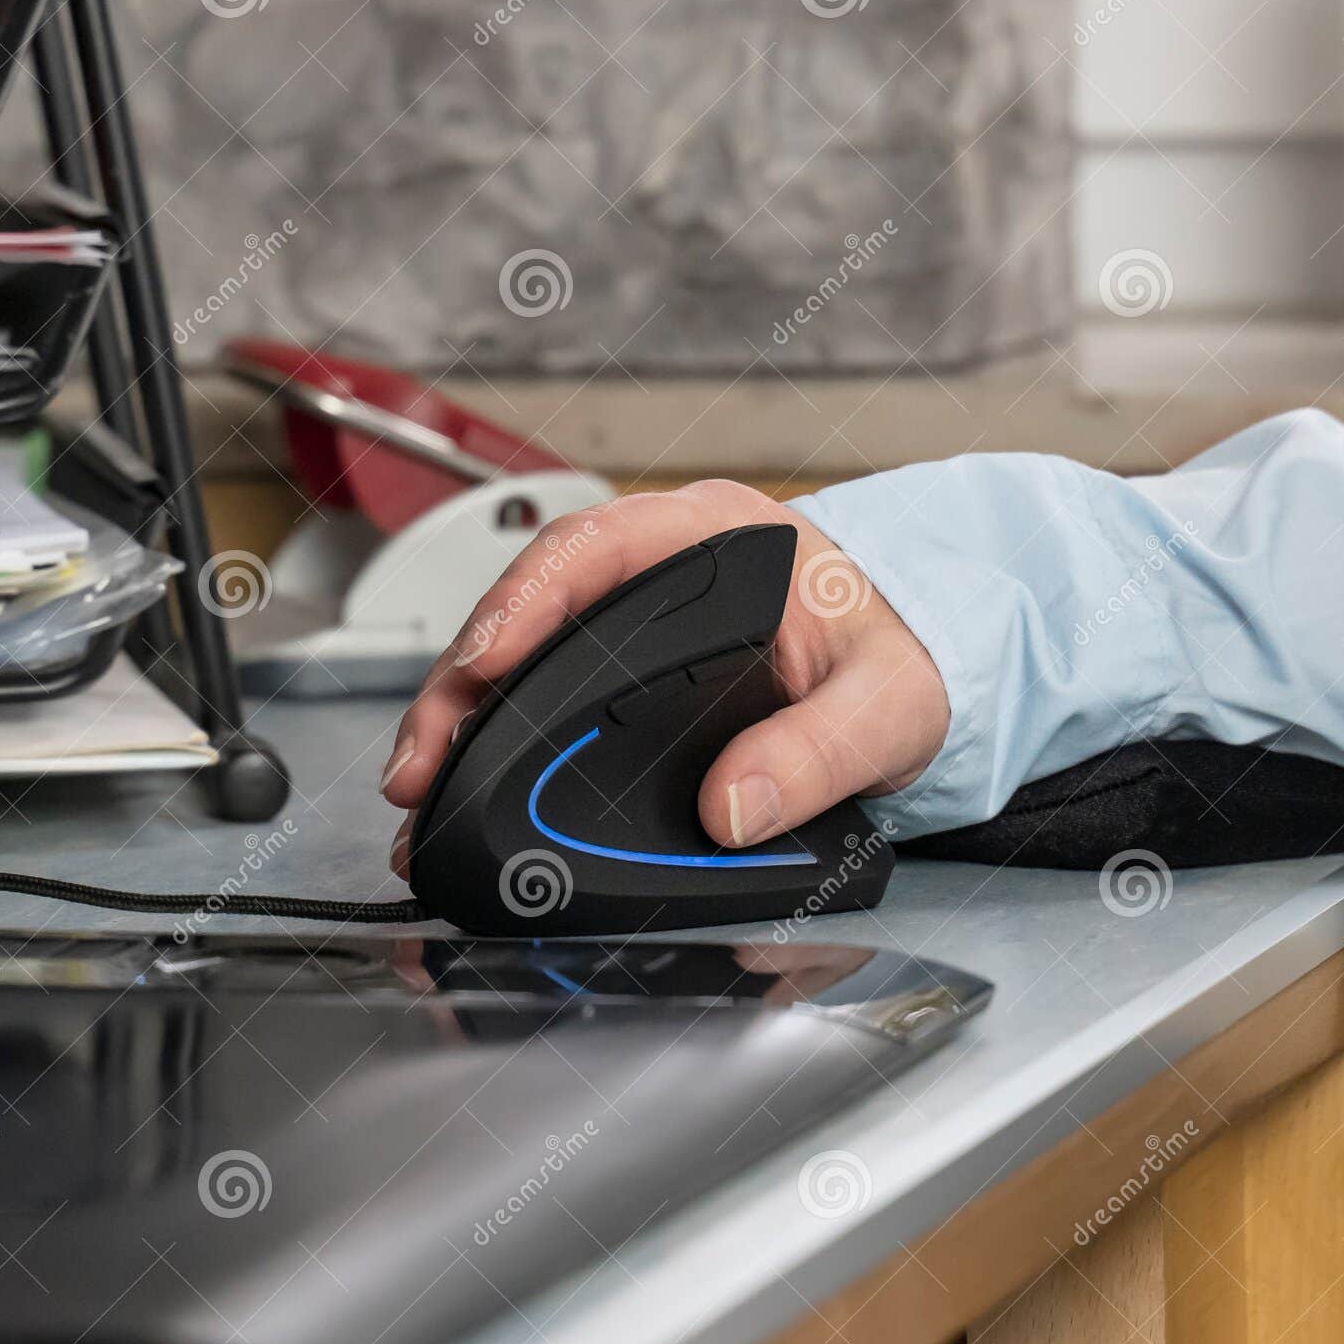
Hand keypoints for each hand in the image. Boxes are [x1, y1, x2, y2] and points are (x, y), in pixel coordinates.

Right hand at [380, 480, 948, 874]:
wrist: (923, 657)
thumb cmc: (909, 651)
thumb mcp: (889, 704)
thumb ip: (822, 750)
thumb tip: (732, 807)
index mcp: (719, 536)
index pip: (597, 546)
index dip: (525, 600)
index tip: (482, 661)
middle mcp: (660, 567)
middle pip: (530, 606)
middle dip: (462, 682)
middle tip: (422, 762)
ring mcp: (637, 618)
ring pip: (523, 651)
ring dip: (465, 716)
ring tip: (421, 788)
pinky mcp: (628, 668)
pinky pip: (545, 689)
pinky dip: (499, 736)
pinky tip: (469, 783)